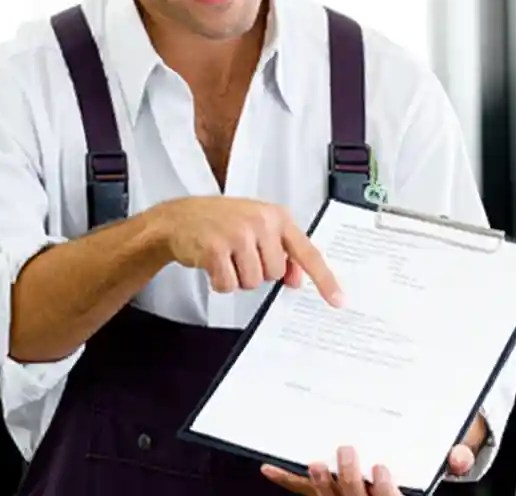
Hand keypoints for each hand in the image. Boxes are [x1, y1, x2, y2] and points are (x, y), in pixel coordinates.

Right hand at [144, 196, 344, 306]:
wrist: (178, 217)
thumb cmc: (221, 221)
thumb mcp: (257, 227)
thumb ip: (281, 249)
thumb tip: (297, 279)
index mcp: (276, 216)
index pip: (307, 252)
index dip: (324, 279)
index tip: (338, 299)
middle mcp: (260, 222)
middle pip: (275, 274)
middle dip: (258, 272)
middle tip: (240, 255)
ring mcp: (238, 234)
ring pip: (253, 283)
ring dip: (238, 278)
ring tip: (225, 257)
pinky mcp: (216, 248)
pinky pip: (229, 285)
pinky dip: (219, 282)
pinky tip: (212, 263)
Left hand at [260, 416, 485, 495]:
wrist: (404, 474)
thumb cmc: (424, 459)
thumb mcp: (447, 454)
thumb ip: (458, 455)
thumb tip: (460, 458)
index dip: (386, 491)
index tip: (382, 469)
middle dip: (349, 480)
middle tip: (347, 453)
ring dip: (319, 484)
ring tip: (314, 463)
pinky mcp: (327, 493)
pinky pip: (305, 492)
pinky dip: (287, 480)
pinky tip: (269, 467)